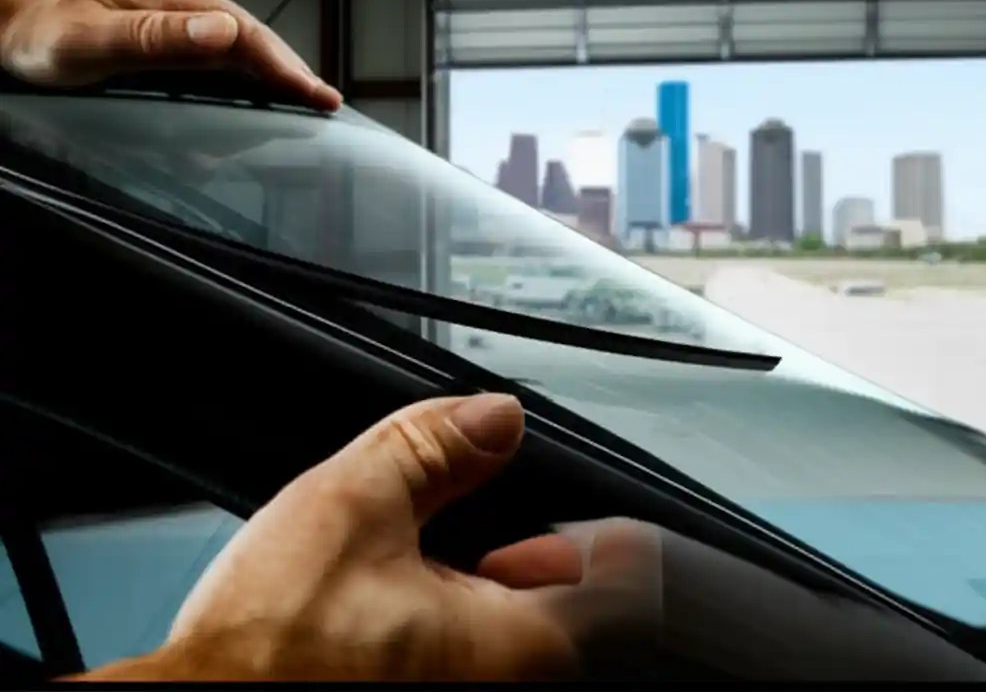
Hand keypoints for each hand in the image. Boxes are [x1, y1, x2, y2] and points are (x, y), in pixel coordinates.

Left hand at [0, 0, 340, 109]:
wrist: (5, 28)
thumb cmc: (40, 36)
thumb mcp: (93, 40)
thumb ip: (157, 38)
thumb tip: (224, 32)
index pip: (247, 34)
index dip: (287, 67)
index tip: (319, 96)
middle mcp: (182, 4)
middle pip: (253, 40)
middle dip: (293, 72)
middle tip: (328, 104)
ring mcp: (175, 20)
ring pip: (240, 49)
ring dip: (276, 75)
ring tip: (307, 100)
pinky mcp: (166, 38)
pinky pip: (218, 58)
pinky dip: (248, 77)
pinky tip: (258, 93)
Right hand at [73, 394, 660, 681]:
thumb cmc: (266, 653)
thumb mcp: (354, 507)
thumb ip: (434, 447)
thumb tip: (493, 416)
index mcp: (524, 643)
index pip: (624, 578)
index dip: (604, 530)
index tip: (575, 513)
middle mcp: (509, 680)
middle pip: (573, 605)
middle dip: (532, 554)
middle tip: (468, 534)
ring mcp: (472, 691)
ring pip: (517, 630)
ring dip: (487, 589)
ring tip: (412, 572)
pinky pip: (470, 656)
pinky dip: (452, 622)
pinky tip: (390, 612)